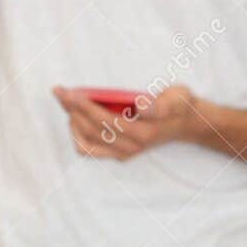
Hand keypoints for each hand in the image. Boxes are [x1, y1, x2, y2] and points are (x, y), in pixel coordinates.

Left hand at [52, 84, 199, 158]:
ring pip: (86, 142)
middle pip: (92, 131)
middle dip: (74, 110)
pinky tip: (74, 117)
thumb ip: (161, 104)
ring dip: (72, 122)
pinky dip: (76, 134)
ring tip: (66, 101)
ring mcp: (122, 153)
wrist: (184, 123)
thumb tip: (140, 105)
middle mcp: (131, 147)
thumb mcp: (178, 99)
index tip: (71, 92)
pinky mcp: (116, 154)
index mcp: (143, 133)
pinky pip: (88, 149)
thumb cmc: (178, 106)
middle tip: (61, 92)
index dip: (86, 107)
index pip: (107, 122)